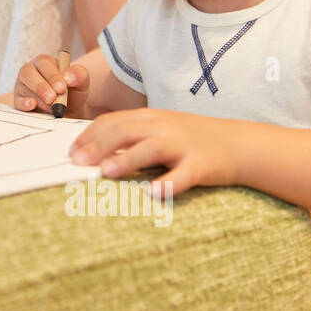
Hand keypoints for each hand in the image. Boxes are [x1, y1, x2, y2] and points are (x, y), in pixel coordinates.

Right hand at [14, 54, 89, 115]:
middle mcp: (30, 71)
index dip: (52, 75)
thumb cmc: (73, 93)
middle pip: (28, 73)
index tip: (62, 88)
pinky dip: (24, 104)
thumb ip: (79, 75)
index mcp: (44, 62)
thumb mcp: (81, 83)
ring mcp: (22, 86)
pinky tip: (32, 105)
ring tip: (53, 109)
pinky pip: (17, 101)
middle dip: (41, 86)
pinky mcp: (19, 100)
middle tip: (52, 98)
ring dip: (39, 99)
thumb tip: (69, 76)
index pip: (44, 63)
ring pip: (24, 88)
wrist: (70, 112)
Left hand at [69, 108, 239, 192]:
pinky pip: (184, 175)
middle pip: (125, 131)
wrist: (239, 144)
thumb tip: (92, 150)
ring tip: (106, 171)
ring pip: (151, 148)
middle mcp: (163, 128)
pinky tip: (154, 193)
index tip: (71, 150)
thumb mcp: (159, 130)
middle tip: (77, 162)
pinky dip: (169, 184)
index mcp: (150, 118)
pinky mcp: (202, 165)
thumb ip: (130, 135)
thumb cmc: (191, 139)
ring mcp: (183, 145)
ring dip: (127, 159)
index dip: (89, 135)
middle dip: (98, 145)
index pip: (113, 121)